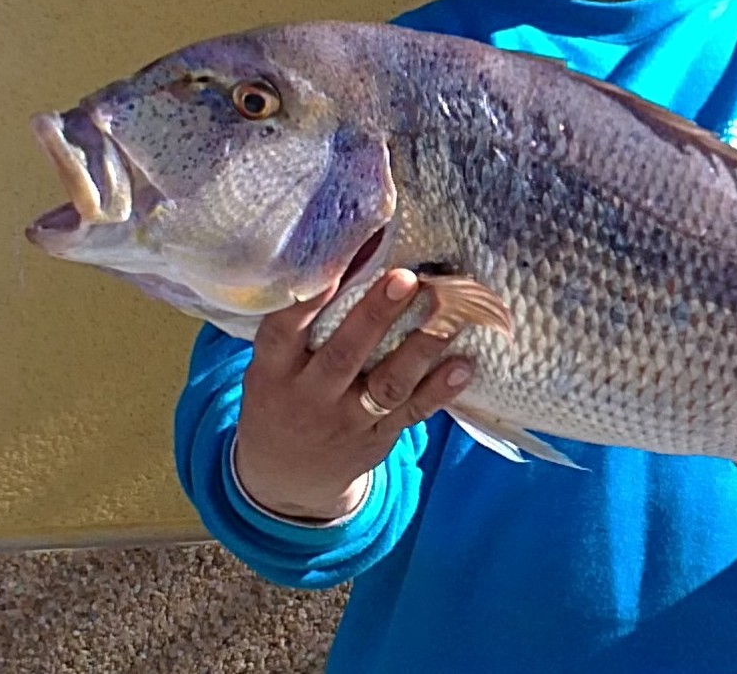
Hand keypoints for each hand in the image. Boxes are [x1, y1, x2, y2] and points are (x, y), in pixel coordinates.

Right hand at [233, 268, 473, 520]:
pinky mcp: (378, 437)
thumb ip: (299, 327)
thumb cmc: (282, 397)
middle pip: (344, 355)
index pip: (283, 332)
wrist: (284, 479)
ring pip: (386, 384)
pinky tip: (464, 365)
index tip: (335, 266)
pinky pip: (411, 412)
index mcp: (273, 372)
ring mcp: (345, 420)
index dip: (307, 301)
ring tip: (448, 314)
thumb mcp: (272, 367)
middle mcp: (309, 396)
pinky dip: (439, 390)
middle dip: (376, 315)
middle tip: (406, 277)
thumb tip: (347, 257)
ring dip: (420, 347)